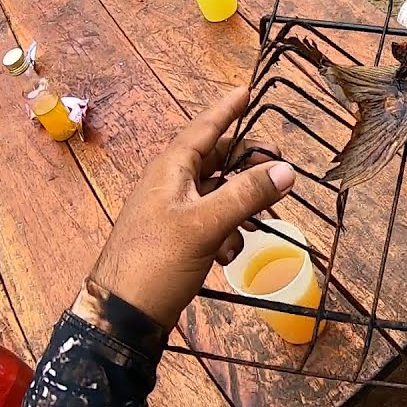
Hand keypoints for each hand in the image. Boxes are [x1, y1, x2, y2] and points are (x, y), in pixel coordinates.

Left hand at [90, 87, 295, 327]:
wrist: (121, 315)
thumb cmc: (157, 261)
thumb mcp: (206, 225)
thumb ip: (246, 194)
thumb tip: (285, 169)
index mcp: (170, 170)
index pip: (203, 129)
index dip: (226, 110)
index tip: (246, 91)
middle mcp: (169, 184)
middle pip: (214, 160)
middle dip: (246, 163)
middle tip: (278, 165)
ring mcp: (170, 212)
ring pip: (215, 193)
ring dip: (241, 203)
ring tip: (263, 218)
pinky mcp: (175, 238)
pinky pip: (210, 221)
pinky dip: (227, 231)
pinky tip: (232, 252)